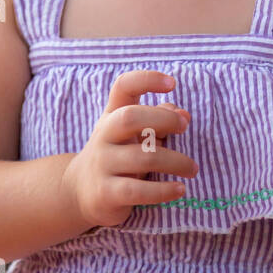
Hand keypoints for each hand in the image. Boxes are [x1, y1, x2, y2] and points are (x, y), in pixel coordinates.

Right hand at [61, 70, 196, 228]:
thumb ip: (158, 121)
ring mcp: (103, 164)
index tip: (172, 83)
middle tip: (184, 127)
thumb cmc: (117, 156)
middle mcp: (103, 136)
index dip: (147, 80)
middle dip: (163, 119)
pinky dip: (163, 190)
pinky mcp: (106, 193)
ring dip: (175, 161)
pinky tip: (179, 189)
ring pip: (143, 157)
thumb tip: (183, 114)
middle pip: (130, 118)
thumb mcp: (133, 135)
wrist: (79, 192)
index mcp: (111, 116)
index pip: (123, 87)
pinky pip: (138, 190)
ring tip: (192, 168)